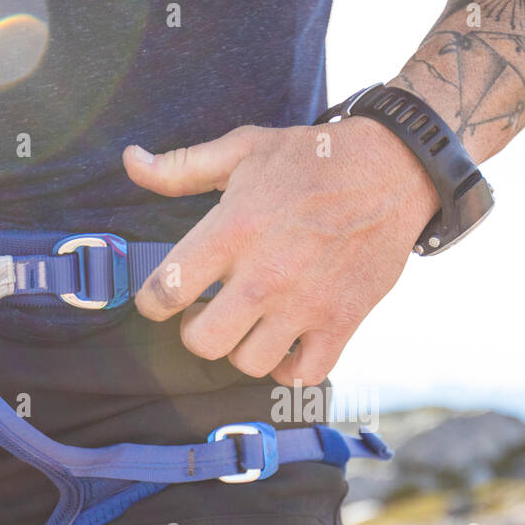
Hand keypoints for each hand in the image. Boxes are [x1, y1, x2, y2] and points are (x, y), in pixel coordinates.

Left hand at [123, 117, 439, 384]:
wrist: (392, 170)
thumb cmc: (312, 158)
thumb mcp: (243, 149)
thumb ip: (182, 167)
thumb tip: (131, 162)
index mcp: (234, 230)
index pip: (168, 289)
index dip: (152, 301)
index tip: (161, 299)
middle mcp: (266, 275)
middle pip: (203, 341)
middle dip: (195, 331)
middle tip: (206, 313)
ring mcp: (305, 305)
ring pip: (249, 363)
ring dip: (240, 348)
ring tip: (247, 326)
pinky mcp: (341, 322)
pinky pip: (302, 375)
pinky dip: (287, 370)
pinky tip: (284, 347)